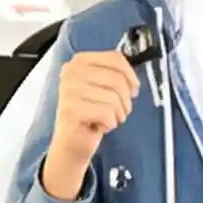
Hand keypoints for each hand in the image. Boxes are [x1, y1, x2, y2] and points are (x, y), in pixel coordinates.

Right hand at [42, 50, 139, 199]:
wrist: (71, 144)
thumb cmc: (90, 115)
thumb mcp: (102, 88)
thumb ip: (115, 76)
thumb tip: (133, 79)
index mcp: (80, 61)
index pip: (115, 58)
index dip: (130, 76)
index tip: (133, 90)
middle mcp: (71, 72)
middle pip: (117, 79)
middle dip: (124, 100)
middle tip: (117, 111)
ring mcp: (69, 90)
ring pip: (113, 98)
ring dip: (117, 114)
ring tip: (106, 119)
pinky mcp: (71, 110)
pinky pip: (107, 113)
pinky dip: (109, 124)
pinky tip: (98, 126)